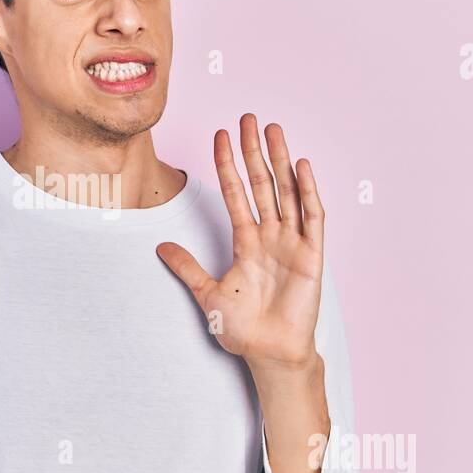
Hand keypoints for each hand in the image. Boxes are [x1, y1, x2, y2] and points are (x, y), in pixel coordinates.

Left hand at [157, 113, 323, 370]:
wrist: (269, 354)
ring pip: (287, 192)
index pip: (235, 193)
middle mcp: (270, 236)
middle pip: (262, 183)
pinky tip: (302, 167)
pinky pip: (311, 217)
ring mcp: (292, 243)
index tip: (219, 135)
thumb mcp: (207, 293)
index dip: (227, 164)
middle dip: (254, 150)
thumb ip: (187, 267)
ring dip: (281, 161)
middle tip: (248, 118)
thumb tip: (160, 246)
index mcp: (247, 242)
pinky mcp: (312, 256)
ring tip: (274, 130)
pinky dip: (308, 192)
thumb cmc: (243, 329)